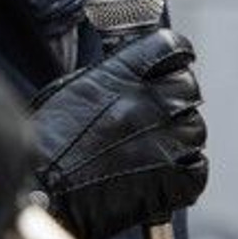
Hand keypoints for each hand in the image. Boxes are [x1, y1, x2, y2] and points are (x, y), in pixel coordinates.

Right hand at [28, 27, 208, 238]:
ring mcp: (162, 141)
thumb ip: (108, 78)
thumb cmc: (45, 145)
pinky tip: (164, 175)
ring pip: (195, 129)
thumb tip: (130, 75)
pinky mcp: (170, 179)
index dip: (176, 54)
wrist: (40, 191)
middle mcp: (148, 103)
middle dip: (177, 98)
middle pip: (188, 88)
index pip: (170, 47)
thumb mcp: (70, 90)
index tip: (177, 61)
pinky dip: (186, 173)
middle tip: (159, 114)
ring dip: (179, 137)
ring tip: (153, 150)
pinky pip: (197, 169)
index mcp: (121, 74)